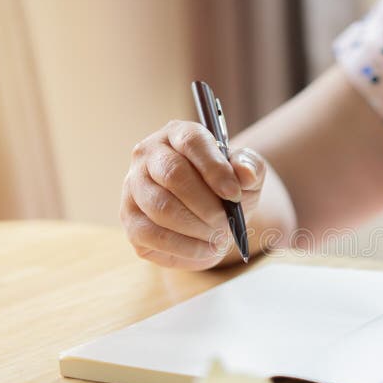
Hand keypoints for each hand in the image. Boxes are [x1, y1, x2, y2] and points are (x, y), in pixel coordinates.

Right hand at [120, 120, 265, 269]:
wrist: (215, 217)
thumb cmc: (228, 189)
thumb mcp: (248, 175)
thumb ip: (251, 167)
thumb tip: (245, 172)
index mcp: (178, 134)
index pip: (191, 142)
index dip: (215, 169)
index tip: (234, 194)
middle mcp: (148, 155)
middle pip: (173, 174)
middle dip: (206, 204)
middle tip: (227, 222)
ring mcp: (133, 187)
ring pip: (161, 207)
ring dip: (197, 228)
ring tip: (219, 236)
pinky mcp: (131, 221)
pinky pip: (154, 236)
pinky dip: (186, 247)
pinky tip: (206, 248)